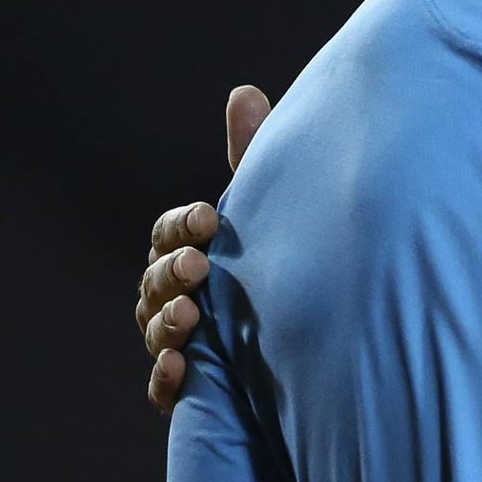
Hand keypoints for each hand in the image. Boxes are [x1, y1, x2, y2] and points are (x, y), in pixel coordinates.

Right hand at [136, 85, 268, 413]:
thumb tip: (242, 93)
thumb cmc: (291, 259)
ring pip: (156, 329)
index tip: (209, 218)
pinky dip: (168, 378)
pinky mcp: (200, 388)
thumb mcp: (275, 209)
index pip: (169, 233)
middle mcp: (180, 294)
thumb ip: (254, 156)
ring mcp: (184, 340)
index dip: (181, 226)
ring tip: (190, 314)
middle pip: (154, 281)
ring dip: (167, 321)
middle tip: (199, 266)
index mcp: (194, 250)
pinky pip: (167, 388)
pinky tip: (183, 366)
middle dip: (171, 271)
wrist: (327, 339)